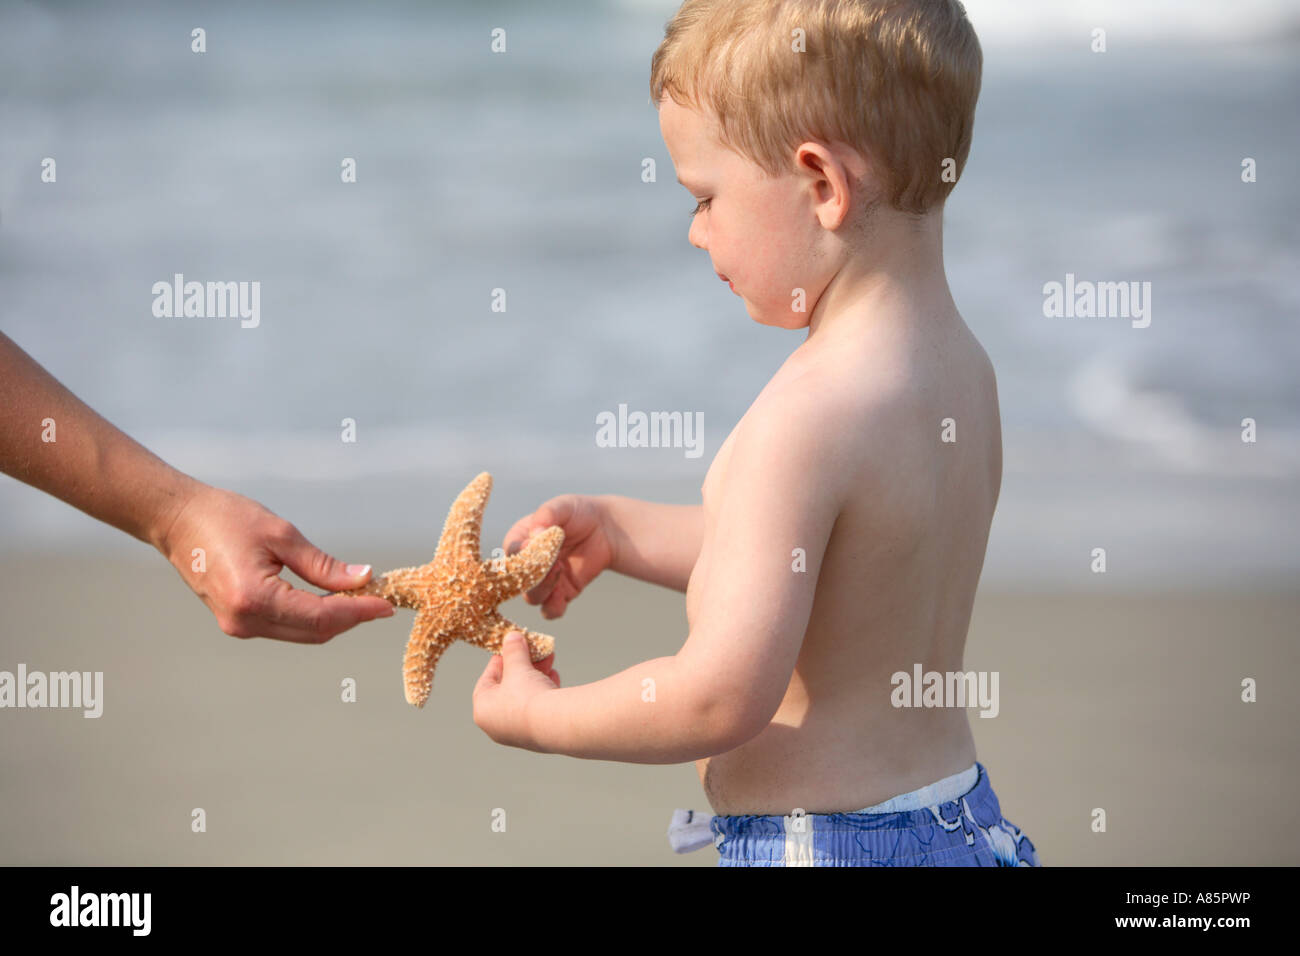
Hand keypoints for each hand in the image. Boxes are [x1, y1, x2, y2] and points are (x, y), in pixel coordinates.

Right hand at [158, 483, 394, 642]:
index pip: (321, 617)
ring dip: (334, 620)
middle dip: (351, 618)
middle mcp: (245, 621)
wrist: (178, 520)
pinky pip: (287, 627)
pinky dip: (313, 617)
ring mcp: (239, 626)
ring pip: (302, 634)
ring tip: (362, 597)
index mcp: (254, 599)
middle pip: (315, 632)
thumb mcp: (281, 535)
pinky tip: (332, 600)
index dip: (359, 612)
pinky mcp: (238, 623)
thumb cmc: (225, 518)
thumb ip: (323, 566)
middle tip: (380, 599)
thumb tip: (363, 580)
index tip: (386, 605)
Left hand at [472, 631, 560, 748]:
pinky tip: (554, 677)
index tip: (511, 648)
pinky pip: (537, 709)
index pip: (487, 680)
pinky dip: (544, 692)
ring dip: (536, 677)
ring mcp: (516, 733)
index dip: (500, 661)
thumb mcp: (518, 666)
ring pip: (524, 698)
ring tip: (548, 660)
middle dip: (523, 667)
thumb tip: (511, 636)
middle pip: (508, 689)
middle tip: (534, 651)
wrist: (554, 724)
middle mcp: (496, 726)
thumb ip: (513, 650)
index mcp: (483, 710)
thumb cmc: (527, 695)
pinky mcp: (536, 736)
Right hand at [503, 494, 615, 618]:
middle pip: (517, 579)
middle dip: (532, 574)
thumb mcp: (563, 506)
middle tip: (552, 561)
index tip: (531, 546)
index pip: (511, 551)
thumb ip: (547, 515)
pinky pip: (551, 610)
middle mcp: (527, 564)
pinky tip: (562, 596)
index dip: (520, 552)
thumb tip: (536, 533)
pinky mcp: (561, 594)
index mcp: (520, 540)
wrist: (606, 528)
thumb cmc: (578, 513)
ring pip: (532, 597)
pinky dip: (553, 608)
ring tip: (560, 569)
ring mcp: (543, 581)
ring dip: (542, 589)